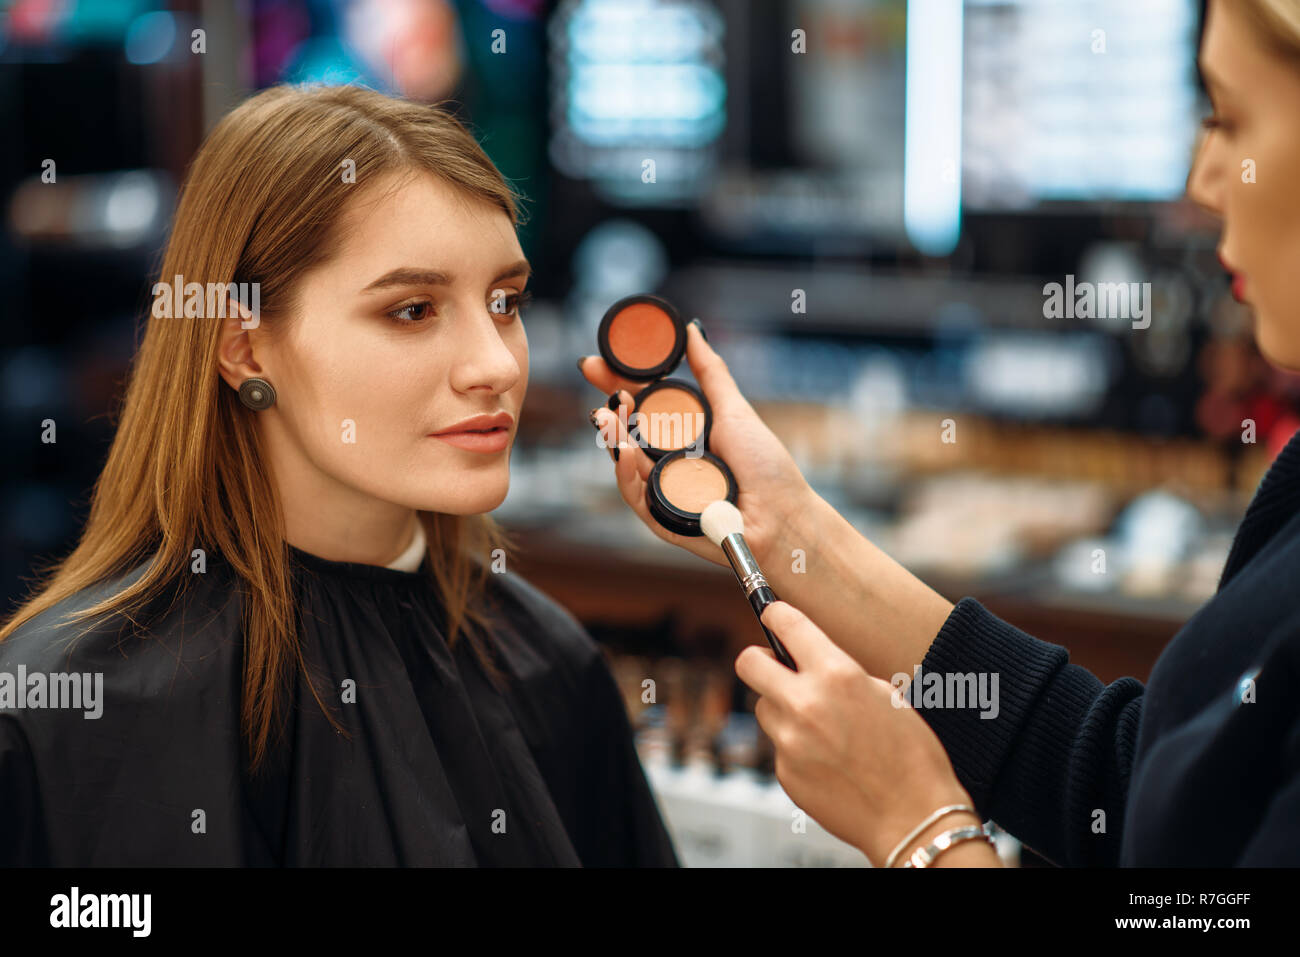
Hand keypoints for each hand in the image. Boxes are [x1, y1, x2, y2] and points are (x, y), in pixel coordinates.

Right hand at [580, 321, 818, 570]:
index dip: (616, 384)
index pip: (640, 406)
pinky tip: (622, 450)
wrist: (782, 515)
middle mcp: (667, 461)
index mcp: (682, 435)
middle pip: (625, 432)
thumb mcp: (733, 410)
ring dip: (611, 437)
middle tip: (603, 391)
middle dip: (608, 409)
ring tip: (606, 415)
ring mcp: (662, 489)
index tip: (594, 364)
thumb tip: (692, 330)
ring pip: (623, 463)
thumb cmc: (765, 467)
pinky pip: (634, 495)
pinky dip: (624, 472)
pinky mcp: (661, 519)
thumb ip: (709, 372)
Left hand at [735, 600, 985, 865]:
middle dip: (760, 660)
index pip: (785, 623)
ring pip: (763, 707)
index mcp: (836, 674)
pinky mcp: (785, 773)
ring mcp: (789, 741)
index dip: (775, 614)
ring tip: (820, 726)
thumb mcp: (883, 695)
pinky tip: (827, 759)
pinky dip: (795, 747)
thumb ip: (839, 673)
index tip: (773, 614)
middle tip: (778, 668)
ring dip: (782, 708)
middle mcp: (805, 703)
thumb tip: (808, 660)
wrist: (915, 817)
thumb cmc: (913, 756)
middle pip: (748, 663)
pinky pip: (779, 746)